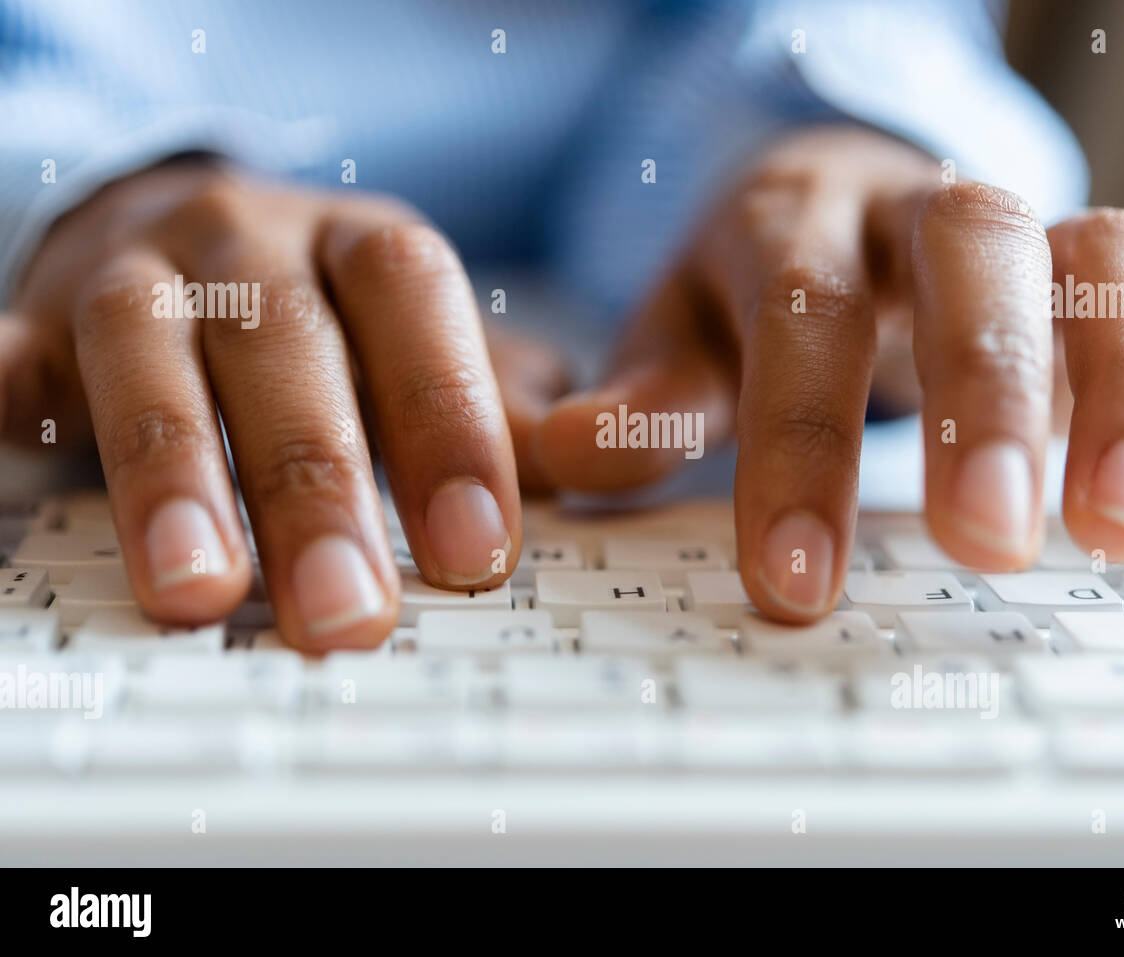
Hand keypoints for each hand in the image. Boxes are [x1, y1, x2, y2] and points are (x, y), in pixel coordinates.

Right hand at [0, 161, 557, 649]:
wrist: (200, 246)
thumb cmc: (336, 322)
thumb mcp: (427, 345)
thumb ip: (498, 406)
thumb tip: (572, 478)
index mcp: (363, 248)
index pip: (416, 310)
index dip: (448, 426)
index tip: (474, 551)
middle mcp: (251, 244)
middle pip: (283, 348)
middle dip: (316, 487)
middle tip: (349, 610)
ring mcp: (139, 276)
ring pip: (148, 358)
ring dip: (172, 476)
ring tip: (198, 592)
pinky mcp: (44, 324)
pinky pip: (18, 357)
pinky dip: (14, 400)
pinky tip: (17, 444)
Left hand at [533, 126, 1123, 622]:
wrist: (831, 210)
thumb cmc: (751, 287)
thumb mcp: (680, 331)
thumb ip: (639, 392)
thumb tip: (553, 452)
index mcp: (794, 217)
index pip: (801, 312)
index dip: (796, 444)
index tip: (795, 580)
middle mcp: (922, 212)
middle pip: (979, 253)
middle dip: (988, 395)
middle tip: (985, 544)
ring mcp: (1033, 239)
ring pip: (1113, 263)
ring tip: (1117, 534)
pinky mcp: (1107, 290)